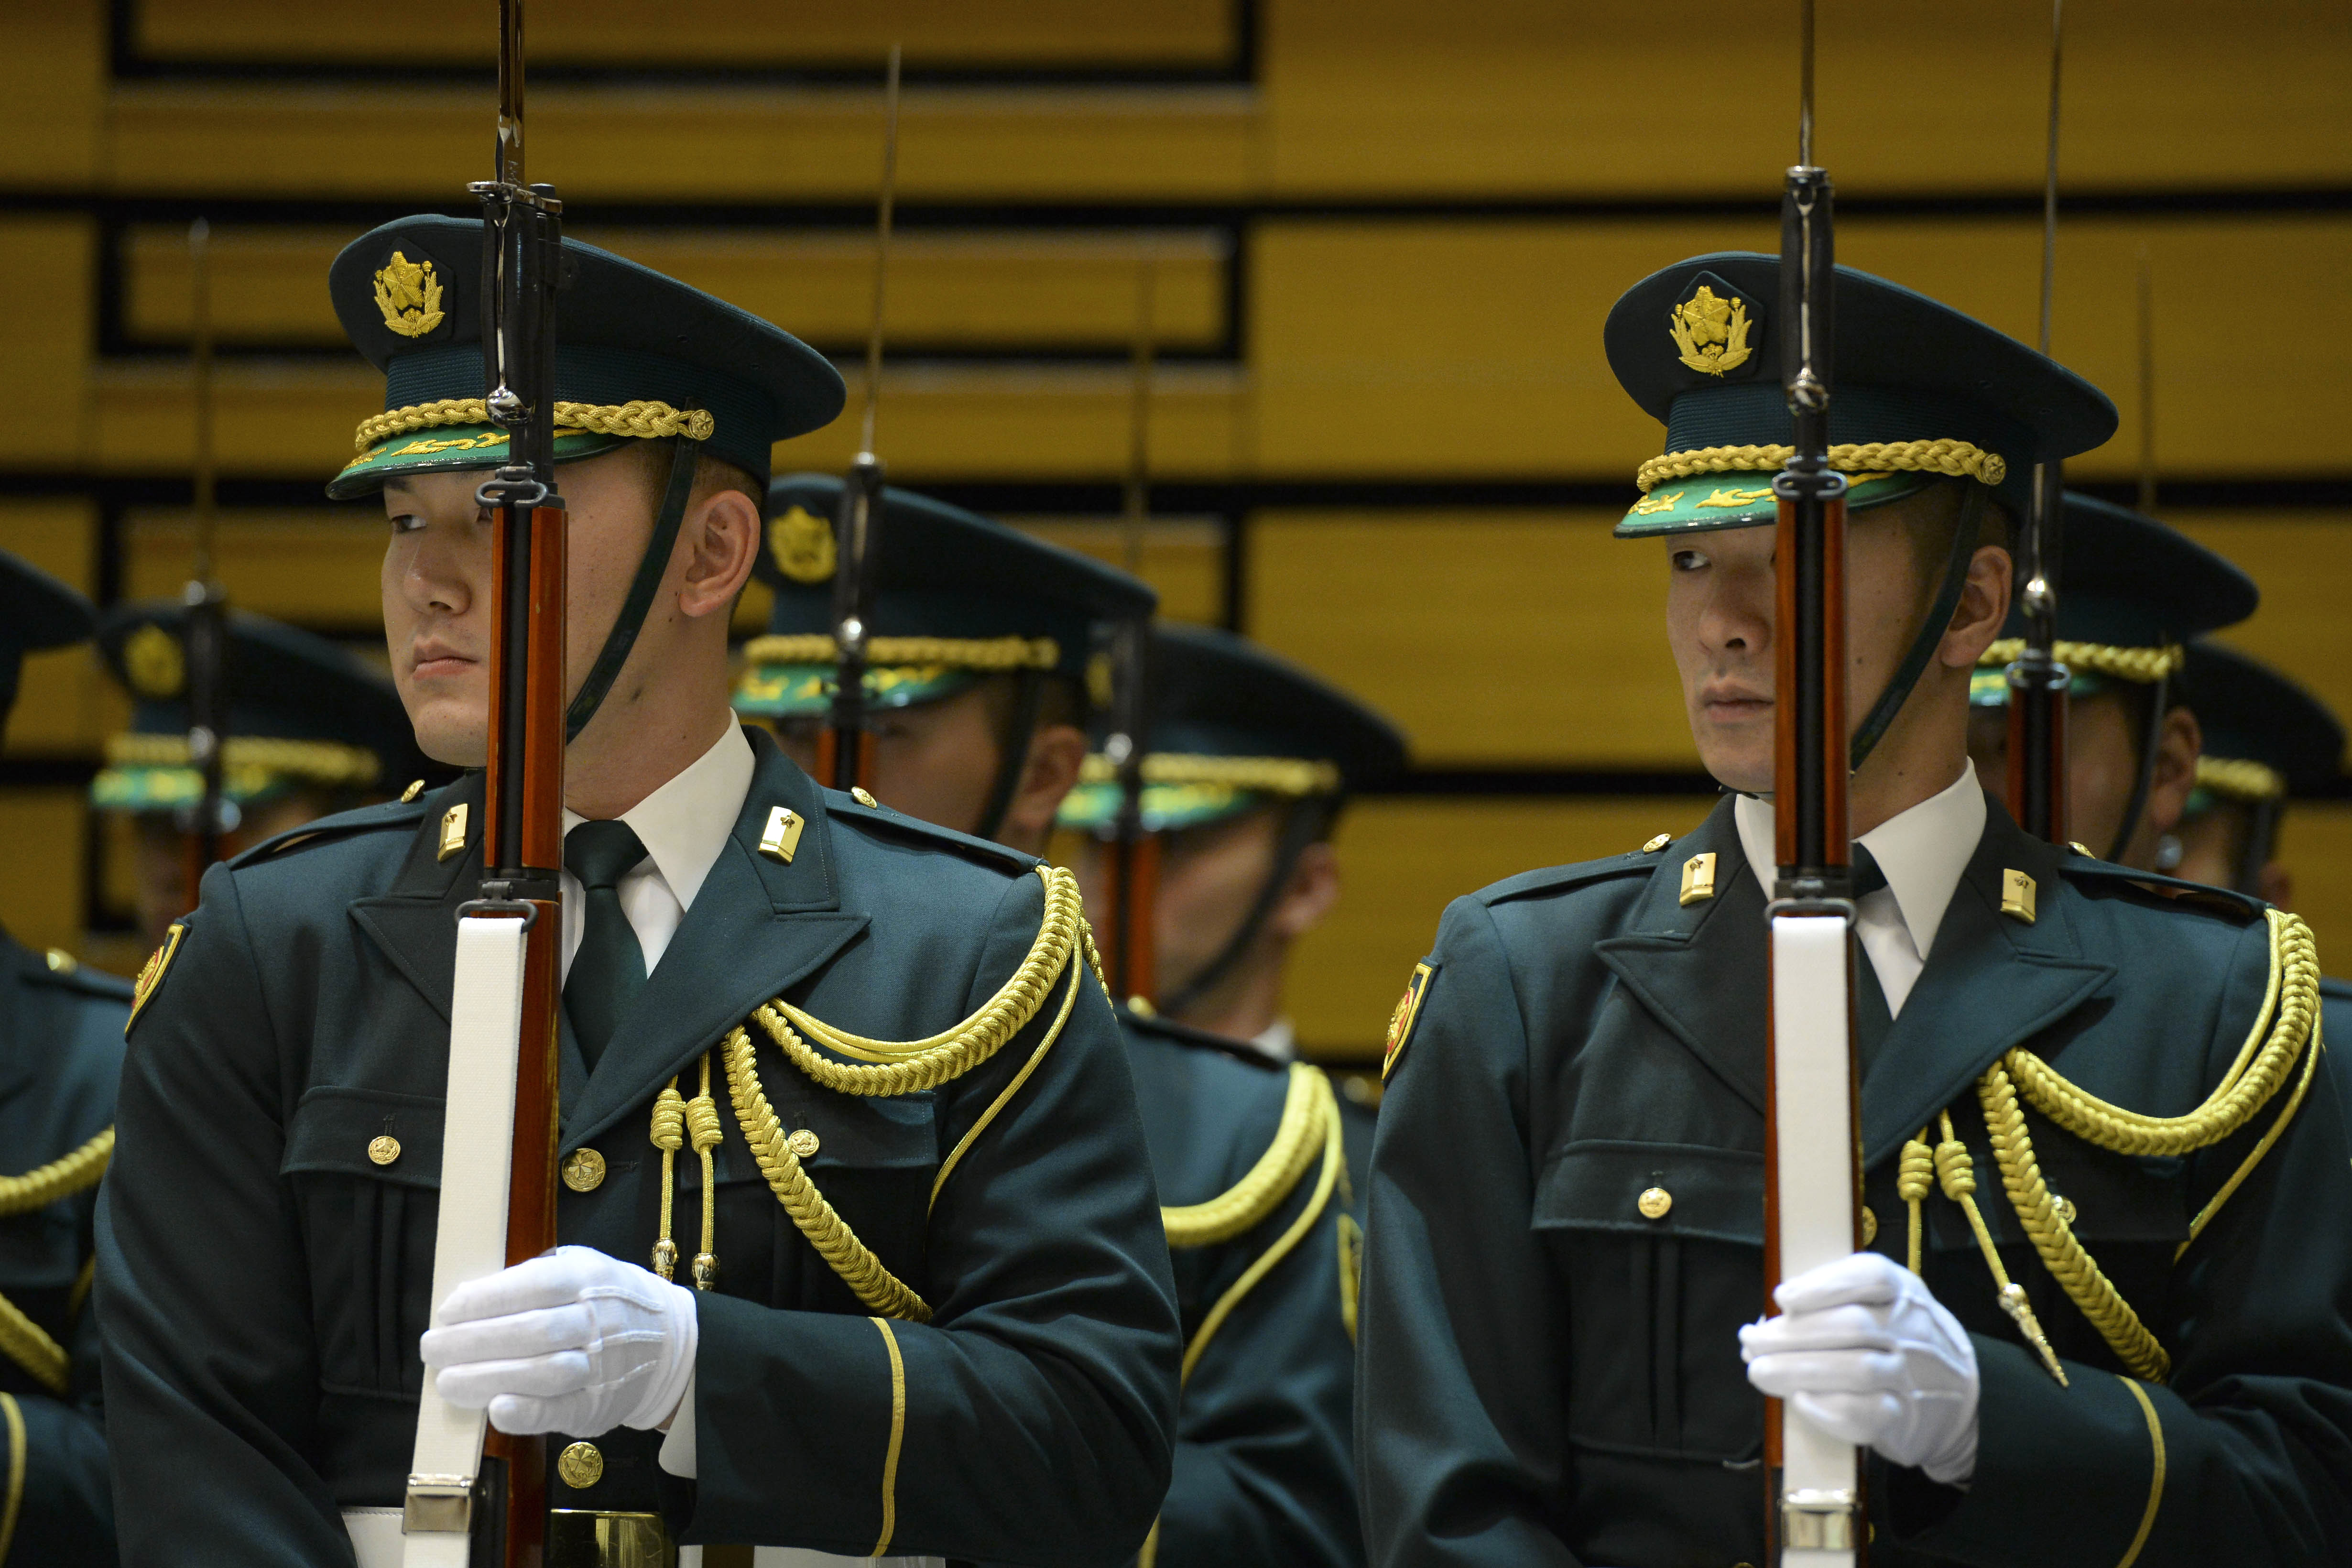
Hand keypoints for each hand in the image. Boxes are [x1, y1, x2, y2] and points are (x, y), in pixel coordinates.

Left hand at [420, 1245, 698, 1436]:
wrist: (667, 1340)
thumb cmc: (604, 1299)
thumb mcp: (579, 1267)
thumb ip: (530, 1280)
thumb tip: (468, 1299)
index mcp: (588, 1278)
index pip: (531, 1286)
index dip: (483, 1300)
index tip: (446, 1311)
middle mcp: (597, 1319)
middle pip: (531, 1330)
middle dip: (473, 1342)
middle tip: (433, 1349)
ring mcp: (601, 1364)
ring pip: (544, 1372)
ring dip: (489, 1378)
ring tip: (448, 1381)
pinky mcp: (597, 1404)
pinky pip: (561, 1410)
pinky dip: (527, 1412)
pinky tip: (496, 1409)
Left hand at [1739, 1251, 1978, 1485]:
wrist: (1958, 1393)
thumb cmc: (1896, 1336)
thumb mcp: (1878, 1300)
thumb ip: (1832, 1298)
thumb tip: (1771, 1317)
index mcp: (1900, 1291)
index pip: (1869, 1277)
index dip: (1822, 1286)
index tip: (1782, 1297)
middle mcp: (1910, 1329)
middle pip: (1852, 1327)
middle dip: (1792, 1335)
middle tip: (1750, 1342)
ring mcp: (1910, 1375)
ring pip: (1856, 1370)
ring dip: (1797, 1370)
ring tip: (1759, 1370)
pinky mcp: (1902, 1416)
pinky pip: (1865, 1414)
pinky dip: (1826, 1409)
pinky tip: (1798, 1400)